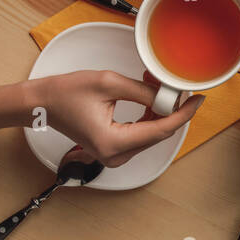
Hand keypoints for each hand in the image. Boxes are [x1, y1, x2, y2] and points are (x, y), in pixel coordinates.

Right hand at [27, 70, 200, 167]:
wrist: (42, 103)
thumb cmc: (66, 93)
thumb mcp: (109, 83)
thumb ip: (143, 92)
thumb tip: (169, 97)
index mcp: (113, 143)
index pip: (161, 130)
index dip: (183, 114)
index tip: (198, 99)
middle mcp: (115, 156)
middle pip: (158, 133)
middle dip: (170, 108)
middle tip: (175, 85)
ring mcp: (114, 156)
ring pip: (150, 133)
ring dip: (158, 109)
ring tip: (155, 83)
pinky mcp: (113, 149)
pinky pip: (140, 134)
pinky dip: (147, 115)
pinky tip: (148, 96)